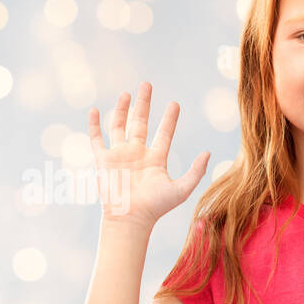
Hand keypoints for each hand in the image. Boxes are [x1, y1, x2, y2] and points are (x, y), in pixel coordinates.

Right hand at [87, 81, 210, 230]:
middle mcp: (137, 154)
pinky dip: (94, 125)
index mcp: (155, 160)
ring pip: (119, 126)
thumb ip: (196, 171)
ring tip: (126, 93)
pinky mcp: (103, 160)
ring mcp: (119, 156)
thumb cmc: (155, 208)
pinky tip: (94, 111)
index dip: (170, 119)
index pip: (164, 133)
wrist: (130, 219)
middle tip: (147, 84)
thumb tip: (208, 153)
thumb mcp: (181, 189)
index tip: (175, 104)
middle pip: (140, 123)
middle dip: (144, 104)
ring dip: (122, 109)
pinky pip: (97, 139)